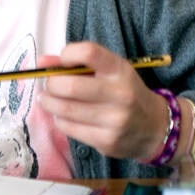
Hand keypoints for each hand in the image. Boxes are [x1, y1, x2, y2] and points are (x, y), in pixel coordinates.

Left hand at [35, 43, 170, 161]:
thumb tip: (41, 62)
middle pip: (70, 86)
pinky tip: (61, 115)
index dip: (67, 54)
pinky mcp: (106, 141)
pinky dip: (59, 119)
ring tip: (47, 99)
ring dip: (48, 103)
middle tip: (47, 84)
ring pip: (65, 110)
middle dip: (50, 84)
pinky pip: (69, 128)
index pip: (89, 53)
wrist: (154, 127)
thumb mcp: (110, 71)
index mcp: (120, 70)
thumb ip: (78, 63)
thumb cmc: (125, 91)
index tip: (61, 60)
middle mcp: (120, 94)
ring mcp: (114, 120)